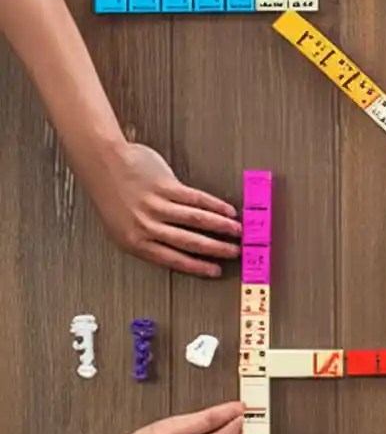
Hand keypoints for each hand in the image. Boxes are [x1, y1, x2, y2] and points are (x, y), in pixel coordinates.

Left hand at [90, 142, 241, 276]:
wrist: (101, 163)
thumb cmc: (113, 195)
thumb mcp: (124, 226)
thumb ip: (151, 238)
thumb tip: (183, 248)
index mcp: (135, 241)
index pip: (173, 259)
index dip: (198, 266)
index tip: (216, 270)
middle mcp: (145, 226)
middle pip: (190, 241)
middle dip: (216, 249)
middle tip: (234, 252)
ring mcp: (155, 205)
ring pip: (196, 219)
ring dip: (221, 226)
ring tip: (237, 230)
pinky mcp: (164, 186)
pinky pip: (196, 198)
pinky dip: (215, 205)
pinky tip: (227, 210)